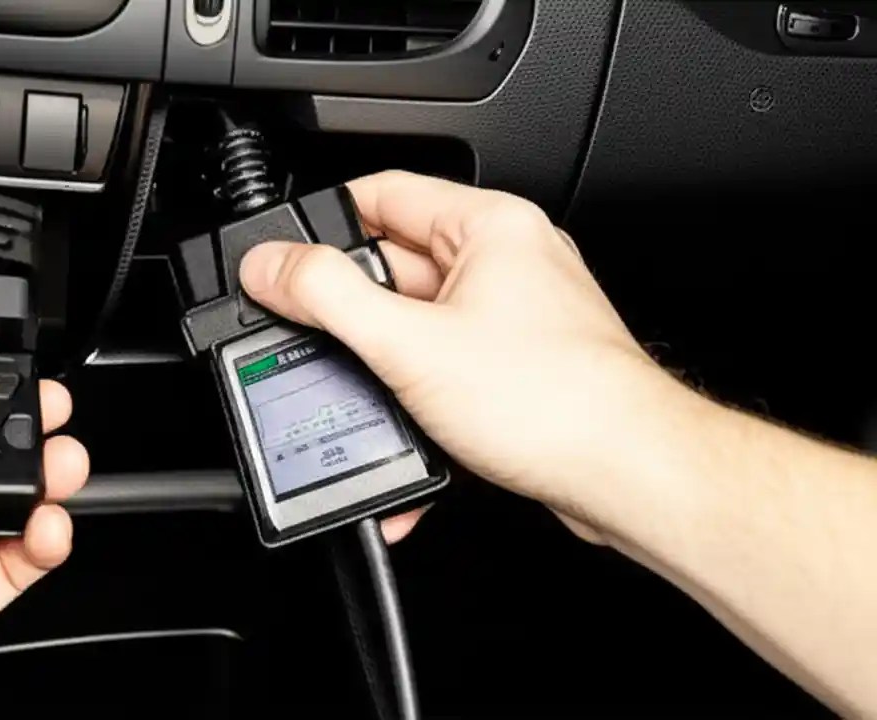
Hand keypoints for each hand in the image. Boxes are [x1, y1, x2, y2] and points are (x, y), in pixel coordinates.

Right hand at [239, 171, 681, 543]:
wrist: (627, 475)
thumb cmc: (556, 401)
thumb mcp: (411, 344)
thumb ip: (328, 298)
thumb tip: (272, 266)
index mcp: (489, 227)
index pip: (384, 193)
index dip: (322, 222)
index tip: (281, 258)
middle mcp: (506, 263)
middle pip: (392, 267)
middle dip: (350, 314)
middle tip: (317, 343)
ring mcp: (512, 319)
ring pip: (414, 329)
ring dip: (380, 369)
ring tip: (371, 398)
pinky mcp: (514, 371)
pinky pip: (442, 374)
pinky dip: (414, 407)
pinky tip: (399, 444)